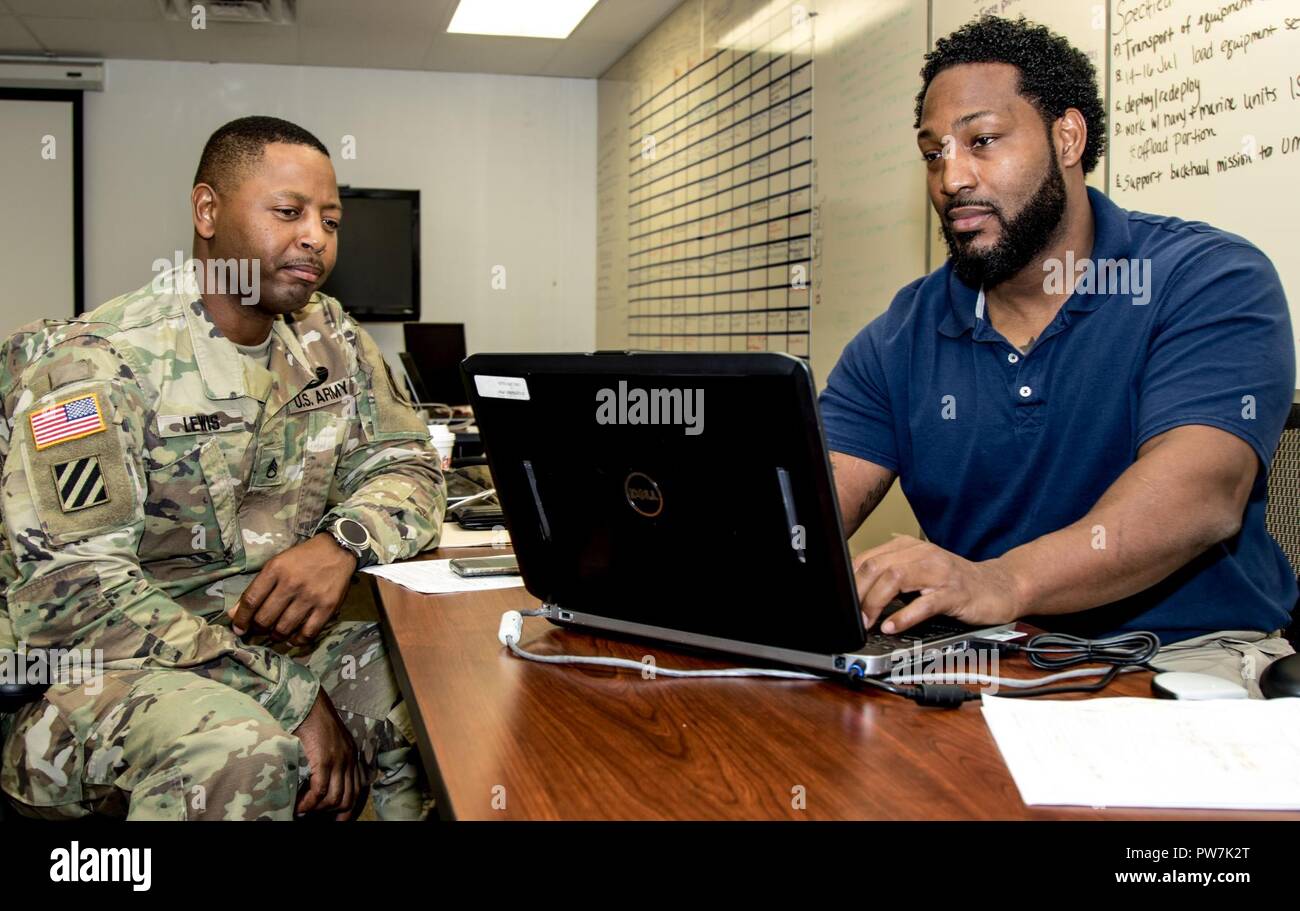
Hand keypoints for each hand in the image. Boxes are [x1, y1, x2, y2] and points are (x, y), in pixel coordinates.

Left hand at [229, 533, 356, 644]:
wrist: (337, 550)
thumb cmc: (302, 557)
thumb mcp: (276, 565)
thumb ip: (256, 588)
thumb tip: (233, 614)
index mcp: (276, 569)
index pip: (251, 600)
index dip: (241, 619)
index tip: (238, 629)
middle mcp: (291, 584)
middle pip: (265, 618)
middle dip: (257, 629)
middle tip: (259, 630)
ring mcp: (310, 597)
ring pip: (283, 628)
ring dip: (275, 636)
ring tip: (275, 634)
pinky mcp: (327, 607)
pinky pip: (307, 633)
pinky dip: (297, 641)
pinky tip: (293, 638)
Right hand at [294, 688, 366, 819]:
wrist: (310, 703)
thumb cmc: (314, 721)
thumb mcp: (329, 742)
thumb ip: (330, 760)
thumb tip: (318, 783)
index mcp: (351, 757)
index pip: (356, 790)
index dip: (346, 809)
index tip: (336, 819)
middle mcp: (349, 760)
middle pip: (348, 799)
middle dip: (332, 813)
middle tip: (315, 815)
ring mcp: (338, 761)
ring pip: (334, 799)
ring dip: (318, 809)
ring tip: (304, 810)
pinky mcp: (325, 760)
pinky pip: (320, 790)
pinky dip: (309, 802)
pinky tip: (299, 805)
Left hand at [853, 534, 1024, 633]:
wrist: (1000, 587)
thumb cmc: (956, 583)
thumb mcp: (919, 572)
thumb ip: (891, 576)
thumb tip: (855, 591)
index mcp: (910, 547)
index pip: (868, 558)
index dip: (849, 580)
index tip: (841, 601)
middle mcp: (923, 554)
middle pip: (877, 566)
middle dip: (858, 593)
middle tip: (852, 616)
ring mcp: (940, 572)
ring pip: (895, 578)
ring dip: (875, 603)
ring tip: (867, 622)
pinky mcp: (955, 593)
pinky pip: (924, 603)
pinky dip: (904, 616)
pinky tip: (892, 627)